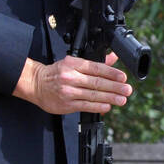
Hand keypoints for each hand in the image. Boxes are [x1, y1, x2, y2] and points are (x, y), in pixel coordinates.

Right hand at [13, 53, 132, 114]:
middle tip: (127, 90)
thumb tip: (113, 57)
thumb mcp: (73, 62)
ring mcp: (68, 92)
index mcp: (74, 64)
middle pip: (97, 82)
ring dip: (110, 98)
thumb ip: (94, 63)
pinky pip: (85, 106)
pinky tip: (108, 106)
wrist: (36, 84)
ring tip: (122, 100)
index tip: (123, 77)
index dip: (112, 73)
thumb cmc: (57, 73)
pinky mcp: (66, 104)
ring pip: (93, 95)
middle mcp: (71, 77)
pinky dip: (98, 107)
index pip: (96, 68)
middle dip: (115, 87)